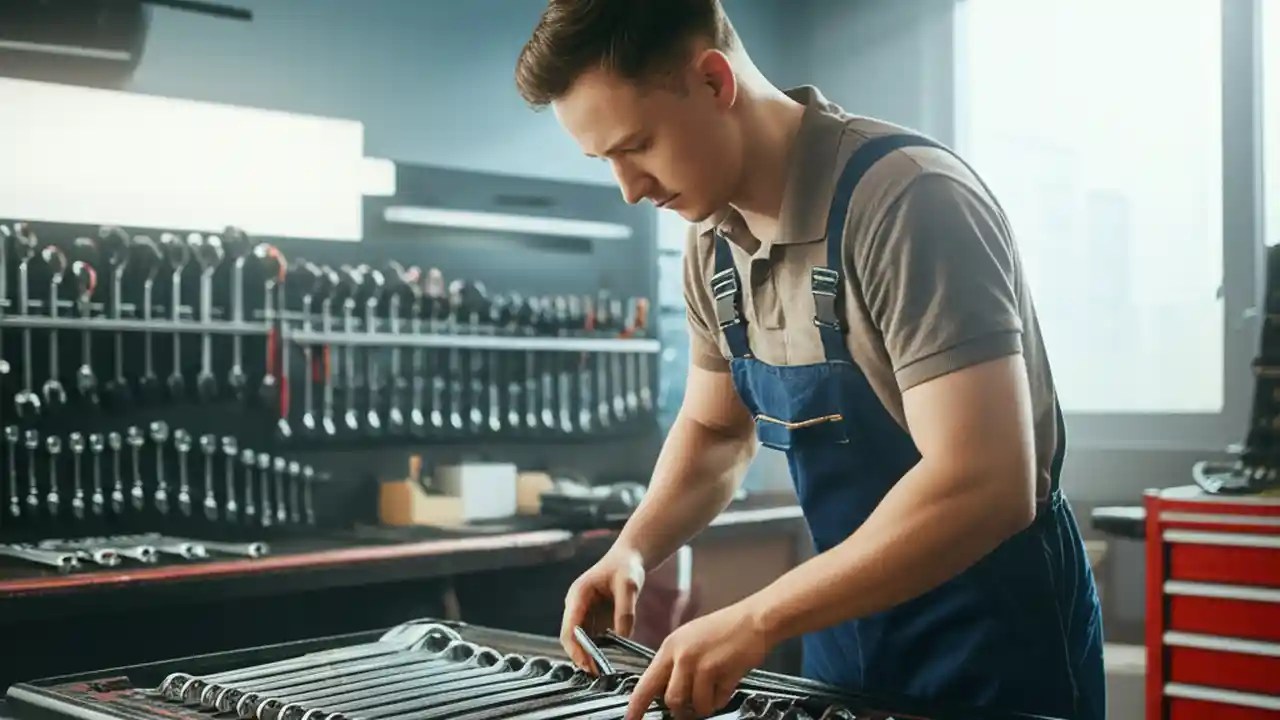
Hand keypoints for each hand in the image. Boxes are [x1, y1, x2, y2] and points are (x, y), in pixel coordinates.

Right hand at [560, 545, 646, 671]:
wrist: (629, 558)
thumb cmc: (626, 567)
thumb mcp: (630, 585)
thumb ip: (625, 610)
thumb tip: (622, 636)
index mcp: (578, 594)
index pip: (569, 627)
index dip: (575, 647)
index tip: (587, 663)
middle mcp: (576, 605)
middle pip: (569, 636)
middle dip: (579, 655)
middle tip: (594, 673)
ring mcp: (583, 612)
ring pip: (578, 639)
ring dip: (586, 655)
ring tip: (600, 670)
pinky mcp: (592, 617)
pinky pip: (590, 637)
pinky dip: (594, 649)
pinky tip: (605, 659)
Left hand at [624, 600, 773, 719]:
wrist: (755, 619)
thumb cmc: (727, 629)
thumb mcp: (691, 639)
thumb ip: (676, 663)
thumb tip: (667, 690)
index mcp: (671, 646)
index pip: (646, 682)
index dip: (637, 706)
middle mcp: (681, 655)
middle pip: (670, 699)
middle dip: (680, 709)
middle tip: (690, 708)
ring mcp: (699, 664)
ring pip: (693, 704)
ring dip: (703, 706)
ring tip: (713, 691)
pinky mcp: (719, 672)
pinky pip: (714, 702)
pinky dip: (720, 699)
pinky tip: (727, 683)